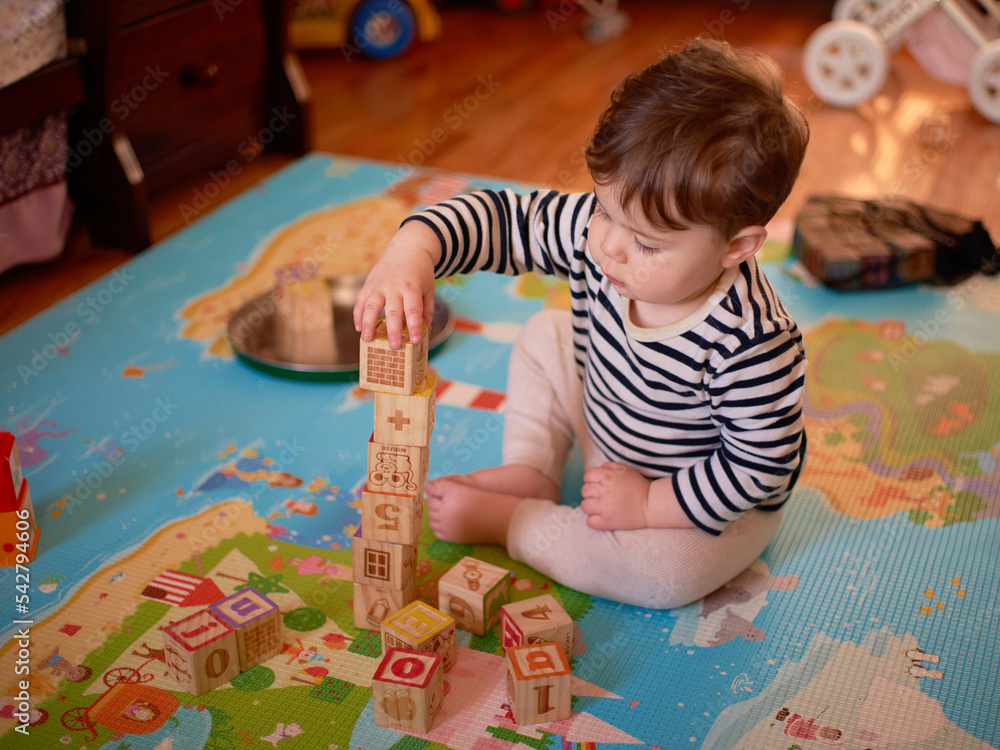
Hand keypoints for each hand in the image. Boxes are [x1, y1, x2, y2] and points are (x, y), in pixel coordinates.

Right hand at [353, 221, 440, 347]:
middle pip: (392, 310)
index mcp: (412, 287)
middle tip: (393, 347)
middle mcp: (394, 286)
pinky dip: (358, 314)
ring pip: (371, 305)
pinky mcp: (369, 283)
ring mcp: (379, 284)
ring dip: (368, 324)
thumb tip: (424, 329)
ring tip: (367, 340)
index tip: (414, 341)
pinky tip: (358, 328)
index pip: (413, 309)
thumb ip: (426, 309)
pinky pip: (361, 300)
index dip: (414, 326)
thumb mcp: (428, 288)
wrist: (407, 248)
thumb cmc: (420, 272)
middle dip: (393, 330)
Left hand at [580, 462, 650, 530]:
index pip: (588, 476)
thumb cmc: (638, 487)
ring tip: (600, 506)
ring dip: (591, 506)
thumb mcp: (626, 471)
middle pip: (585, 490)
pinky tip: (601, 517)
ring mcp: (605, 508)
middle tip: (602, 495)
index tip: (599, 484)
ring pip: (584, 506)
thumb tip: (599, 469)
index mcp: (609, 477)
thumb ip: (610, 466)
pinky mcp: (607, 522)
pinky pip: (589, 521)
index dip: (592, 479)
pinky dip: (593, 520)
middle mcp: (605, 492)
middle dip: (592, 492)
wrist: (651, 506)